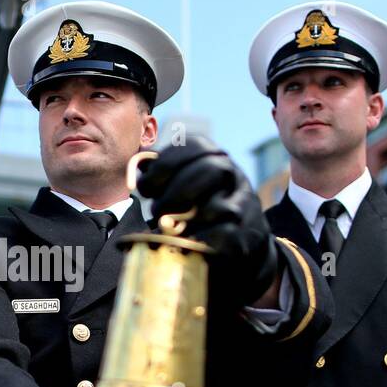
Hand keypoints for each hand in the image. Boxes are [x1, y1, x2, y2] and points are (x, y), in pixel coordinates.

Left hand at [136, 136, 278, 304]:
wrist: (238, 240)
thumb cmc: (198, 209)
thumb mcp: (183, 185)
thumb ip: (162, 176)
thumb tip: (139, 169)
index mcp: (215, 157)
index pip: (195, 145)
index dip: (166, 163)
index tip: (146, 186)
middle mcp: (234, 176)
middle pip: (212, 169)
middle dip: (176, 191)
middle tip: (156, 209)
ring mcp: (244, 204)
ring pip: (218, 205)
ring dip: (187, 219)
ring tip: (169, 228)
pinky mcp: (247, 234)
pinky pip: (224, 234)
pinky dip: (199, 238)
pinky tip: (186, 240)